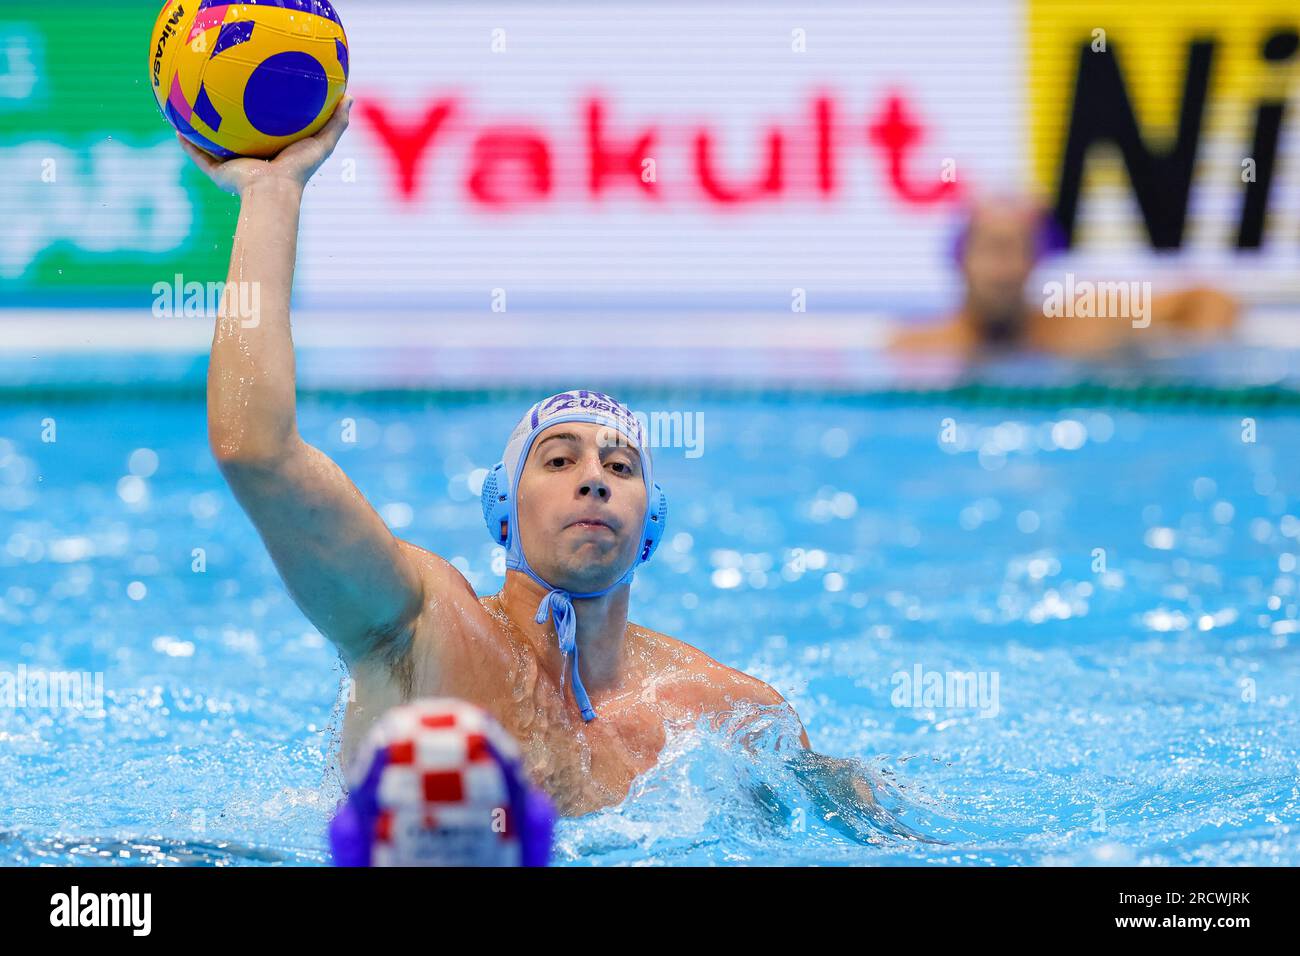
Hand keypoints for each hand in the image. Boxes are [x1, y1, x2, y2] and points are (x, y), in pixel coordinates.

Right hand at [177, 94, 353, 197]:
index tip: (255, 93)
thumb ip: (336, 122)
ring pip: (211, 145)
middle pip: (236, 136)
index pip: (265, 130)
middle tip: (220, 93)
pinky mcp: (218, 173)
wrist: (273, 191)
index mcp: (272, 153)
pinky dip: (186, 143)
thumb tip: (350, 96)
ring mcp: (231, 167)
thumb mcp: (322, 143)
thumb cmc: (299, 169)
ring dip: (200, 128)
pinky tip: (174, 125)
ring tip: (189, 105)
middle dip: (228, 119)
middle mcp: (250, 160)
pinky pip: (197, 155)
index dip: (259, 114)